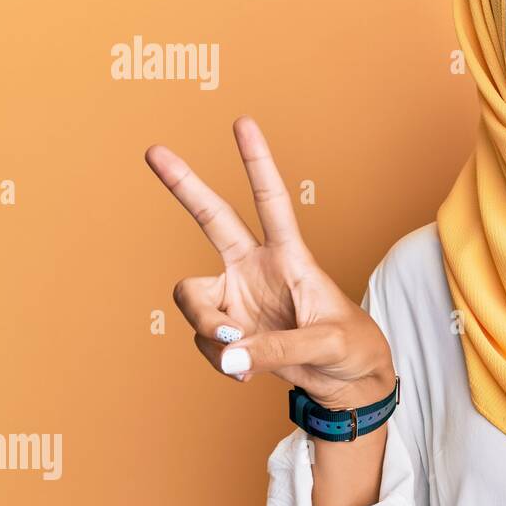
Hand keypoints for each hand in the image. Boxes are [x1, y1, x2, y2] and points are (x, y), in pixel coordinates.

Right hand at [144, 116, 395, 410]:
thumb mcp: (328, 344)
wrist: (348, 382)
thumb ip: (278, 348)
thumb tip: (228, 352)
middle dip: (184, 185)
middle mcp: (256, 269)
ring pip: (192, 299)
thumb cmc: (352, 349)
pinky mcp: (227, 330)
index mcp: (290, 257)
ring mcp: (236, 298)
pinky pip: (205, 342)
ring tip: (238, 354)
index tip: (242, 123)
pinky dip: (221, 360)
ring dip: (208, 329)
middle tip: (153, 150)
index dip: (257, 164)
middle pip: (213, 219)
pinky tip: (246, 369)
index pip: (272, 203)